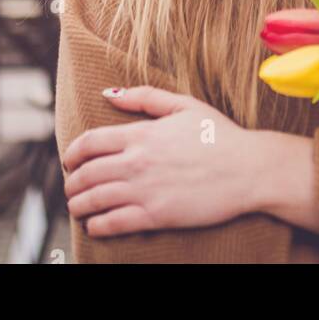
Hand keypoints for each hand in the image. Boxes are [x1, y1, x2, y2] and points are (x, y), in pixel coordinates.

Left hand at [62, 85, 267, 236]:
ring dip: (78, 205)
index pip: (90, 141)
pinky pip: (115, 223)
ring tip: (76, 208)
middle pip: (86, 173)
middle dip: (72, 182)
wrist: (248, 169)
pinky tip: (95, 226)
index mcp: (142, 133)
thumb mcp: (183, 105)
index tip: (70, 160)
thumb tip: (108, 93)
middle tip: (71, 187)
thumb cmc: (219, 135)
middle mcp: (137, 161)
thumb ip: (143, 97)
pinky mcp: (156, 216)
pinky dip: (98, 226)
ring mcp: (145, 190)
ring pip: (95, 199)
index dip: (72, 152)